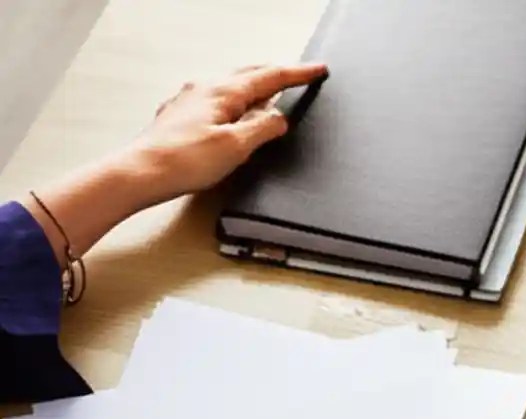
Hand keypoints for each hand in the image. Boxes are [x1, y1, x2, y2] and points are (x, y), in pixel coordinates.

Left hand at [127, 63, 328, 203]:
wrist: (139, 174)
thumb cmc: (182, 161)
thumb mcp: (236, 146)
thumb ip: (262, 128)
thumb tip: (278, 118)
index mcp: (223, 92)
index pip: (270, 77)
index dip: (297, 74)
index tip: (318, 70)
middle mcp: (205, 89)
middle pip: (249, 74)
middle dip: (276, 74)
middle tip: (297, 75)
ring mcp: (190, 100)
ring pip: (231, 85)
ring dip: (255, 86)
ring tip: (271, 94)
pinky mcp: (181, 116)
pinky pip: (217, 99)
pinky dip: (236, 101)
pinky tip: (235, 114)